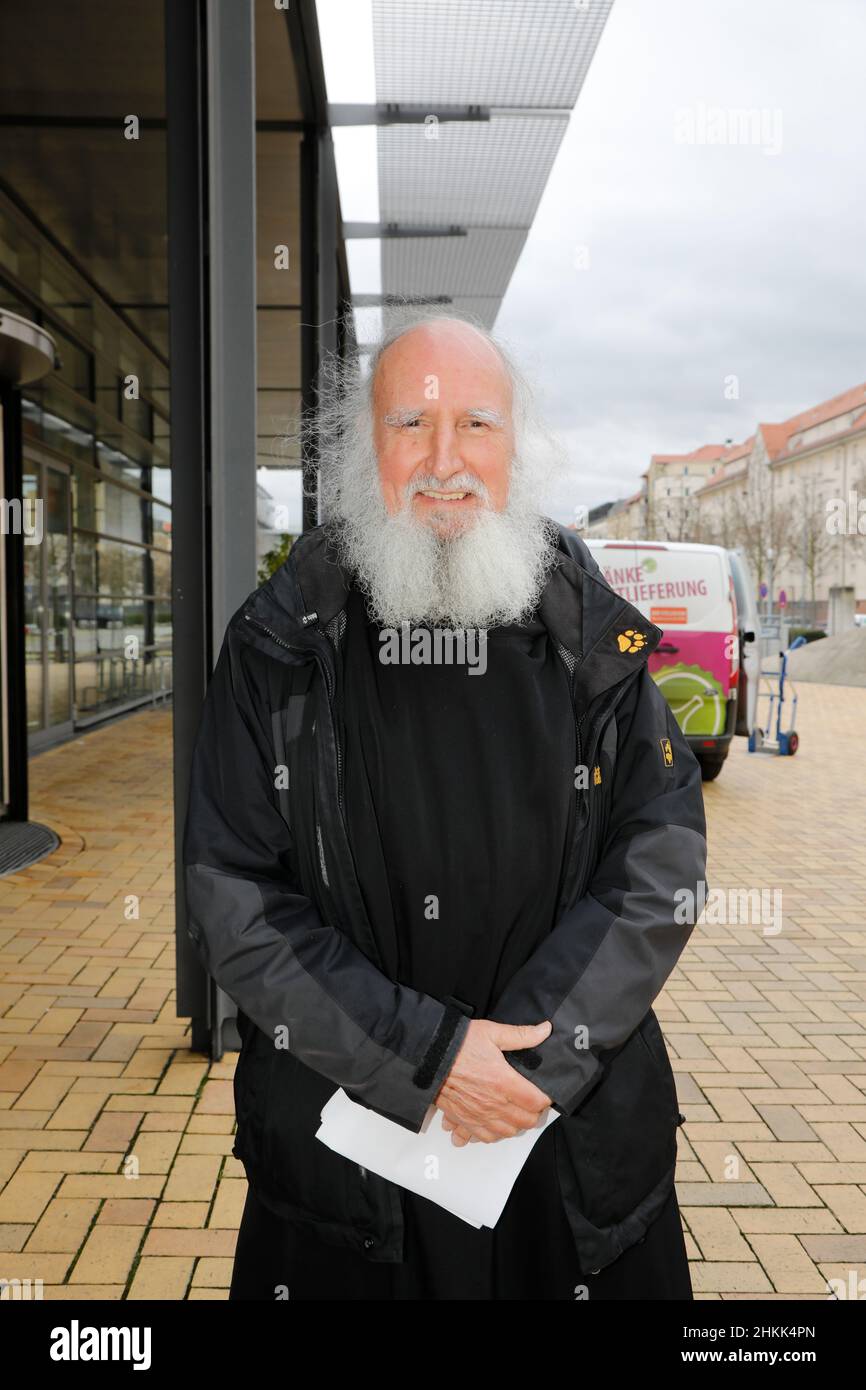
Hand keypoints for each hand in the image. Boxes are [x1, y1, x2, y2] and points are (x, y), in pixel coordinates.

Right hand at [434, 1019, 553, 1145]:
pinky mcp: (464, 1119)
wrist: (427, 1056)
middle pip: (526, 1121)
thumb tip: (544, 1030)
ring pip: (507, 1132)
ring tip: (514, 1111)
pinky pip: (484, 1137)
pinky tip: (493, 1123)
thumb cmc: (457, 1044)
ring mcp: (478, 1115)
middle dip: (533, 1112)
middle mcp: (493, 1104)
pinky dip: (492, 1134)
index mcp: (504, 1082)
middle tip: (531, 1100)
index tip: (544, 1091)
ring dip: (515, 1124)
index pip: (537, 1102)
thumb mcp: (491, 1032)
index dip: (545, 1098)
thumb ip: (521, 1035)